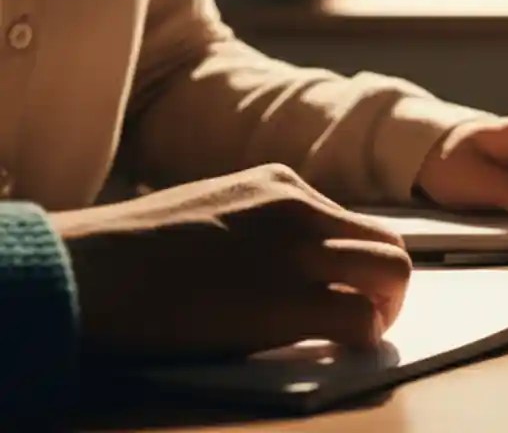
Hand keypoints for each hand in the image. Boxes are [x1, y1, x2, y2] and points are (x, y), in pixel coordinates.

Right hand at [51, 164, 410, 357]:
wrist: (86, 271)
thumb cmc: (130, 254)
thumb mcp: (210, 214)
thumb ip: (258, 229)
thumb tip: (291, 267)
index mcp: (279, 184)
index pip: (353, 222)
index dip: (358, 263)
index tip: (349, 289)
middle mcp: (300, 208)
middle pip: (387, 245)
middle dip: (387, 286)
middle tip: (369, 316)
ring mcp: (297, 252)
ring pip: (392, 274)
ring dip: (385, 309)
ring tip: (360, 334)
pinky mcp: (288, 300)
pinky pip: (360, 320)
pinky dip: (363, 338)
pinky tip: (341, 350)